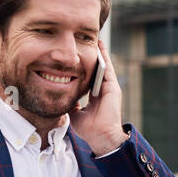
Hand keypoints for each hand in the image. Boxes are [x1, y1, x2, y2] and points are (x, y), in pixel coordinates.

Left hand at [69, 37, 127, 154]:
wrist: (100, 136)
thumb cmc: (89, 129)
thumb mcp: (75, 113)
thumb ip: (72, 104)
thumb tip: (65, 97)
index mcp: (96, 97)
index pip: (90, 79)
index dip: (85, 68)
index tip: (78, 58)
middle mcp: (104, 91)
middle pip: (98, 70)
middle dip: (93, 57)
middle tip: (88, 44)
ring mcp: (109, 88)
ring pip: (104, 67)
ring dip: (100, 53)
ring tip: (96, 40)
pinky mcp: (113, 87)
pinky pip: (107, 68)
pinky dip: (104, 57)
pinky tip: (100, 46)